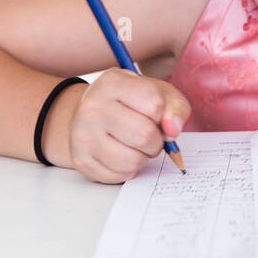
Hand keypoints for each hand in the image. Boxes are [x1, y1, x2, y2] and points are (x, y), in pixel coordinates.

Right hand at [42, 68, 190, 183]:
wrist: (89, 116)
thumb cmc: (129, 103)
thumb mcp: (157, 92)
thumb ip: (175, 107)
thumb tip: (173, 130)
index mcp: (113, 82)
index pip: (154, 104)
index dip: (163, 115)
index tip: (156, 115)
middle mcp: (93, 106)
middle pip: (144, 135)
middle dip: (156, 141)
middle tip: (150, 136)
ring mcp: (84, 134)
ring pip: (133, 160)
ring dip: (143, 157)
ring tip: (135, 146)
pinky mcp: (82, 160)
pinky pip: (120, 175)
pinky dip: (129, 170)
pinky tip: (121, 154)